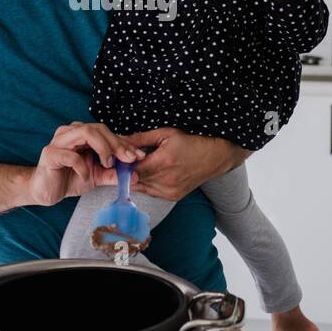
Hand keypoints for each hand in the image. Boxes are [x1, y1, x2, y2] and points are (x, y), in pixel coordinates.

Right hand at [27, 122, 140, 207]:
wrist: (45, 191)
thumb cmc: (69, 179)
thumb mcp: (96, 177)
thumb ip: (113, 174)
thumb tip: (135, 176)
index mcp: (81, 134)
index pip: (106, 132)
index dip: (124, 143)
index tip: (138, 156)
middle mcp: (70, 133)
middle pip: (98, 128)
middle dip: (117, 144)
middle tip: (128, 159)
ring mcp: (59, 141)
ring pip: (85, 132)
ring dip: (102, 148)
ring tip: (107, 164)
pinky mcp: (50, 154)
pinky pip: (71, 155)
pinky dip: (82, 167)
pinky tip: (85, 177)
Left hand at [130, 128, 248, 200]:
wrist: (214, 157)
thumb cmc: (191, 142)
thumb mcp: (165, 134)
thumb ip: (140, 138)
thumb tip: (120, 139)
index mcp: (163, 162)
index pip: (131, 169)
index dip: (122, 164)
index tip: (117, 158)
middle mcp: (166, 180)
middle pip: (134, 180)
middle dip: (126, 172)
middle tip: (122, 162)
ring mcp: (170, 191)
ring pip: (141, 188)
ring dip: (135, 179)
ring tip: (136, 167)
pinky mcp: (173, 196)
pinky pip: (151, 192)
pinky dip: (146, 184)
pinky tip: (149, 174)